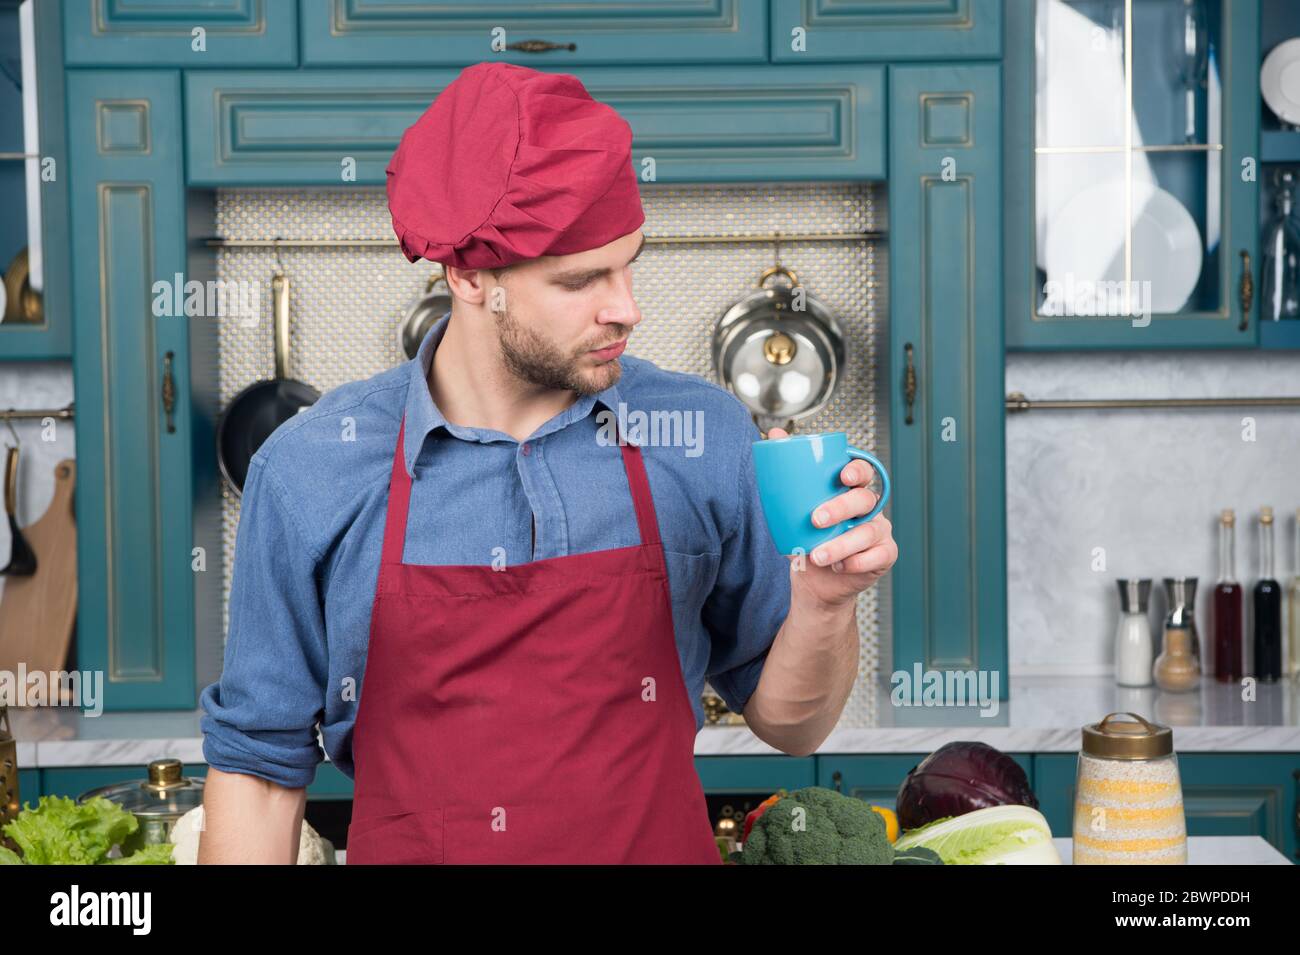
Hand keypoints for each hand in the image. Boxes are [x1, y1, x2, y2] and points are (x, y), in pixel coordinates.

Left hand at [765, 427, 897, 608]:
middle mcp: (867, 508)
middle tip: (816, 520)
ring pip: (869, 531)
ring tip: (818, 555)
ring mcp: (878, 531)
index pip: (861, 470)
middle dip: (841, 507)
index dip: (856, 469)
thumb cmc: (806, 538)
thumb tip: (776, 434)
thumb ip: (787, 472)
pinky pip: (879, 555)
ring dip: (843, 544)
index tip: (842, 476)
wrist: (813, 581)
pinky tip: (840, 566)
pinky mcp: (884, 554)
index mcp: (848, 490)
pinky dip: (858, 561)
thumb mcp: (792, 507)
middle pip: (864, 498)